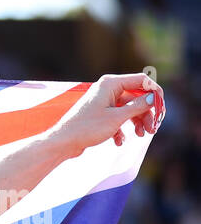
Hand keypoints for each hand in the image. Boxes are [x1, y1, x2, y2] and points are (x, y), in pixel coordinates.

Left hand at [47, 73, 164, 159]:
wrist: (63, 143)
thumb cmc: (87, 128)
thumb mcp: (117, 117)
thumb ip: (137, 107)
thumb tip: (152, 98)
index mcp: (111, 83)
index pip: (142, 81)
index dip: (154, 93)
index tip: (161, 109)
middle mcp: (107, 89)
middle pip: (137, 97)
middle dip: (146, 113)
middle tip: (153, 128)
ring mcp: (103, 102)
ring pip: (128, 109)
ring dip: (137, 122)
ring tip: (141, 135)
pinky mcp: (99, 114)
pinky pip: (118, 118)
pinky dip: (121, 130)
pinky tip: (118, 142)